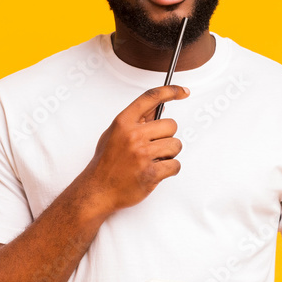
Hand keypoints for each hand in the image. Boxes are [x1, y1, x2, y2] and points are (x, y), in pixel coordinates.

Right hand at [79, 85, 189, 216]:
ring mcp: (142, 155)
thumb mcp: (114, 133)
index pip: (151, 97)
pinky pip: (176, 165)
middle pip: (171, 125)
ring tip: (154, 160)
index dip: (170, 91)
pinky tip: (156, 171)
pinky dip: (170, 169)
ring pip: (176, 145)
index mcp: (124, 122)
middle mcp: (133, 136)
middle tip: (155, 146)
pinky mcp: (151, 173)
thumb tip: (159, 107)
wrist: (98, 190)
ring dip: (169, 154)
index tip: (183, 91)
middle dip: (167, 136)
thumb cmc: (106, 162)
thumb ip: (136, 120)